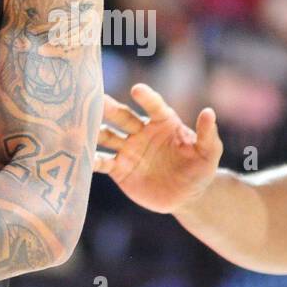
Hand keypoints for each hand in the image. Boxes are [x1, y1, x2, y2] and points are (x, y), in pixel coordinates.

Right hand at [93, 83, 222, 213]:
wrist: (186, 197)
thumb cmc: (199, 169)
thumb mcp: (208, 153)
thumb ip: (207, 134)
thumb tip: (209, 112)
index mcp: (163, 122)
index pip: (153, 106)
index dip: (146, 97)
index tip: (137, 90)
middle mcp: (141, 131)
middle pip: (122, 116)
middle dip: (108, 108)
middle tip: (95, 99)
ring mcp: (128, 149)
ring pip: (106, 136)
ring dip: (93, 131)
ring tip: (78, 126)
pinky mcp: (119, 169)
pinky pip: (102, 162)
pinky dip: (90, 160)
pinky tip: (80, 156)